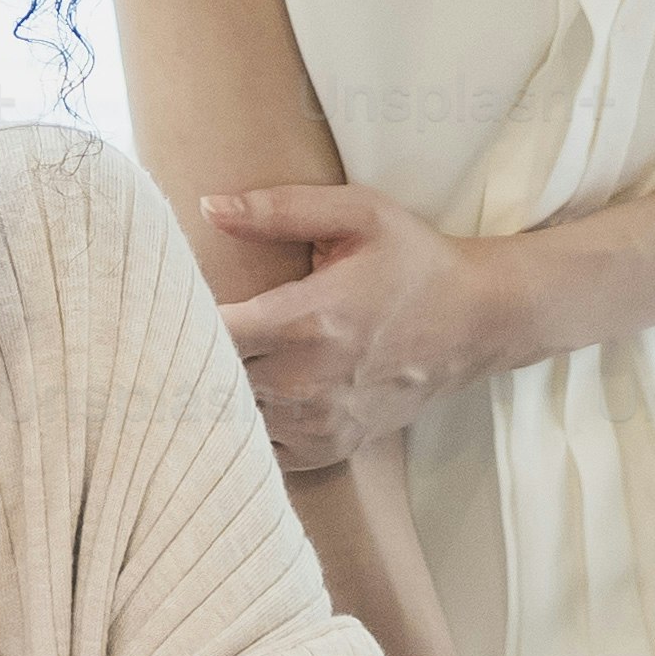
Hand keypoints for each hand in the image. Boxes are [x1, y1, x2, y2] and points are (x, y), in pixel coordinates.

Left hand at [208, 182, 529, 470]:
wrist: (476, 323)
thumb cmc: (413, 262)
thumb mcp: (359, 214)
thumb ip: (280, 208)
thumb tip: (208, 208)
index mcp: (310, 319)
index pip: (212, 333)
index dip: (185, 318)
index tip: (178, 302)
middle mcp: (310, 381)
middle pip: (211, 379)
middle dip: (194, 355)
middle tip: (187, 328)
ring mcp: (320, 422)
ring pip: (231, 417)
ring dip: (219, 391)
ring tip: (219, 359)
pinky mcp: (329, 448)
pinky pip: (260, 448)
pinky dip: (249, 424)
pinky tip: (256, 392)